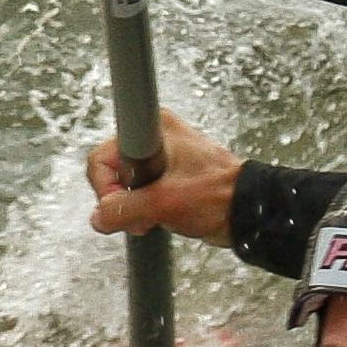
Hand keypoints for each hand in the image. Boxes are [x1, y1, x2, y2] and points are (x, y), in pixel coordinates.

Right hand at [85, 106, 241, 246]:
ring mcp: (160, 156)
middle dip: (123, 201)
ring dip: (135, 208)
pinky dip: (144, 209)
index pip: (102, 158)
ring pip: (124, 187)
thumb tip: (99, 217)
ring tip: (156, 218)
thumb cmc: (217, 196)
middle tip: (144, 216)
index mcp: (154, 128)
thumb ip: (123, 209)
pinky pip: (139, 193)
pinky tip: (159, 217)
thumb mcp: (162, 203)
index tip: (127, 202)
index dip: (107, 187)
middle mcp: (154, 137)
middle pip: (111, 173)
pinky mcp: (166, 174)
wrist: (247, 210)